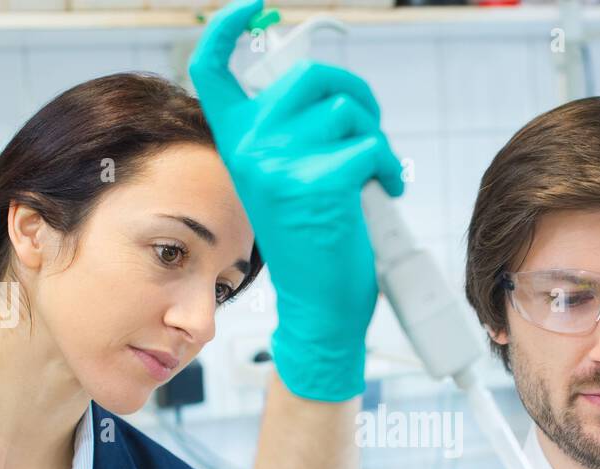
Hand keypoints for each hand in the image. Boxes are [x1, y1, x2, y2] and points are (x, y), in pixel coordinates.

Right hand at [189, 0, 404, 401]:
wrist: (318, 308)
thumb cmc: (312, 243)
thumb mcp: (286, 178)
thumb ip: (291, 134)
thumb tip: (332, 91)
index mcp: (236, 144)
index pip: (211, 69)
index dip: (227, 26)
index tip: (257, 7)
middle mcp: (249, 150)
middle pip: (309, 75)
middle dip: (355, 94)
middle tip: (368, 130)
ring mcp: (279, 166)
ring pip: (347, 109)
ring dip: (374, 136)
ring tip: (373, 171)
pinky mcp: (318, 185)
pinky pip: (369, 145)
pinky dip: (389, 165)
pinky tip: (386, 189)